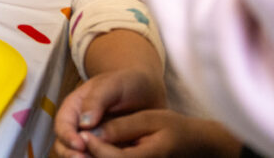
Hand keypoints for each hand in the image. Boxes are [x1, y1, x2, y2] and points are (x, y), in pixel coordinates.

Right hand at [53, 67, 163, 154]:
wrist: (148, 92)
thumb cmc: (127, 83)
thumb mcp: (111, 85)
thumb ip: (96, 101)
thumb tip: (84, 123)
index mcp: (75, 108)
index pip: (63, 124)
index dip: (67, 136)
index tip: (80, 144)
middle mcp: (81, 127)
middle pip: (65, 145)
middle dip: (72, 154)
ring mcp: (95, 140)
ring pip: (80, 155)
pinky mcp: (109, 150)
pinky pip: (100, 157)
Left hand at [73, 109, 243, 157]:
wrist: (197, 145)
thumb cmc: (175, 128)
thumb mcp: (151, 119)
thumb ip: (122, 127)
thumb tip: (93, 132)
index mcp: (148, 157)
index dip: (95, 146)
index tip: (84, 132)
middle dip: (87, 156)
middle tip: (76, 144)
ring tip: (81, 147)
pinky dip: (100, 156)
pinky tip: (92, 150)